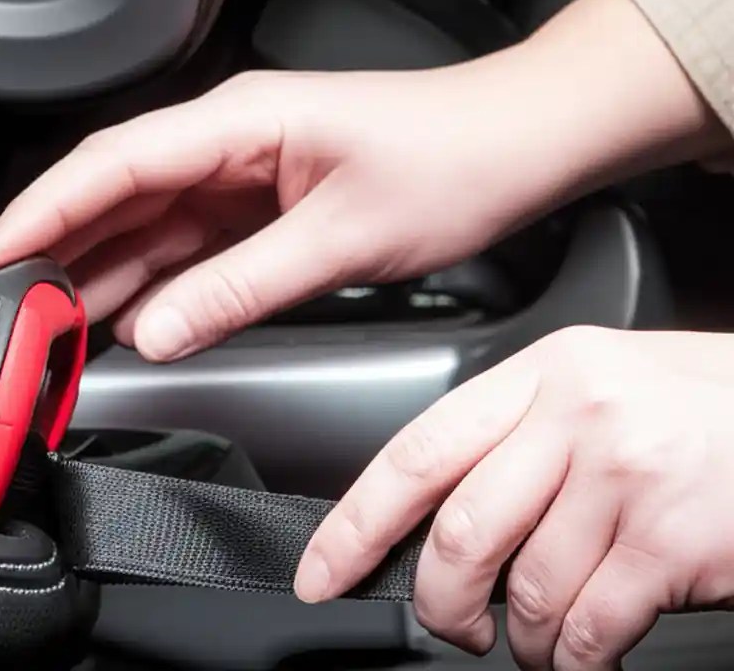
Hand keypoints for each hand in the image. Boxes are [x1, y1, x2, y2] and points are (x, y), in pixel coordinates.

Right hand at [0, 0, 721, 361]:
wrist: (517, 147)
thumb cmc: (451, 160)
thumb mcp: (342, 238)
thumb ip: (239, 287)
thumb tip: (156, 331)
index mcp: (235, 123)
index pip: (107, 167)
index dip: (35, 214)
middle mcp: (225, 142)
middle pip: (109, 195)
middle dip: (46, 248)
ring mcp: (239, 175)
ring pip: (140, 225)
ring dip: (91, 273)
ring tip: (41, 324)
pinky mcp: (257, 207)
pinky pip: (181, 247)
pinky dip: (146, 284)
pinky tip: (118, 318)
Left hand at [295, 326, 733, 668]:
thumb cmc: (705, 411)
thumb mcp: (600, 389)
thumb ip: (517, 436)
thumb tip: (436, 515)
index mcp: (541, 374)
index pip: (417, 452)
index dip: (355, 523)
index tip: (321, 572)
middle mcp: (577, 416)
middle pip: (459, 532)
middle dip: (438, 602)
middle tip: (451, 626)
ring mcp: (626, 476)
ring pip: (523, 590)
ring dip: (520, 642)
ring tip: (538, 642)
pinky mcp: (672, 541)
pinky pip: (587, 627)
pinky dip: (572, 661)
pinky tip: (585, 654)